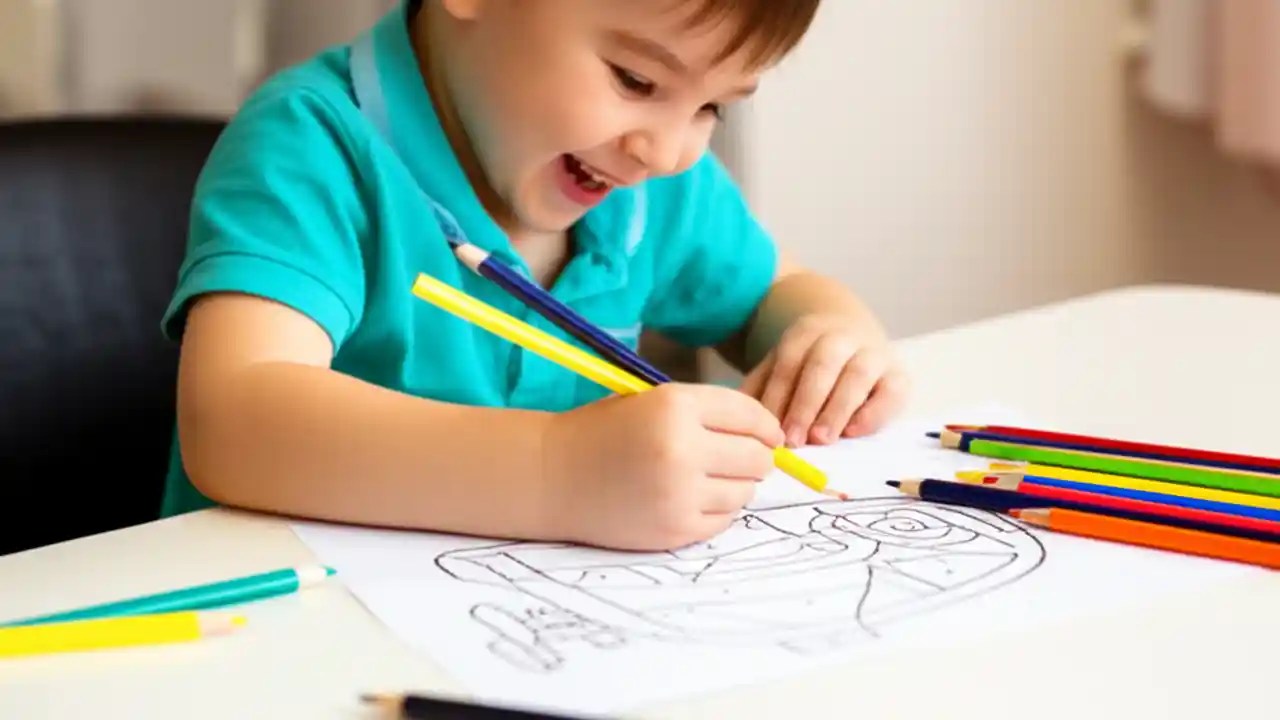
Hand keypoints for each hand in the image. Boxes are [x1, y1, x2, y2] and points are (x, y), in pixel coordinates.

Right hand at [543, 383, 784, 551]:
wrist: (551, 476)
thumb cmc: (605, 433)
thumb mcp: (653, 402)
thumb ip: (708, 414)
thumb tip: (772, 440)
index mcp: (674, 406)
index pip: (751, 416)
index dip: (767, 427)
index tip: (770, 436)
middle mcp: (681, 448)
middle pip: (757, 458)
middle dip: (755, 458)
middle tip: (737, 460)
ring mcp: (678, 493)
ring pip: (745, 492)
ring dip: (734, 486)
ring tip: (703, 479)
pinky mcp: (674, 529)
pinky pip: (724, 521)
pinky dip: (715, 511)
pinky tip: (689, 499)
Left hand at [740, 314, 907, 446]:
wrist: (853, 333)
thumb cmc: (809, 363)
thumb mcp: (780, 366)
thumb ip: (761, 388)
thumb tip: (736, 419)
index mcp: (806, 332)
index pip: (789, 362)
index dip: (779, 396)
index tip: (770, 430)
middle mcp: (842, 336)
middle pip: (823, 364)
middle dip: (806, 403)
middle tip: (794, 439)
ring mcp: (874, 352)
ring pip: (858, 373)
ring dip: (838, 408)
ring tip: (822, 439)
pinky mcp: (898, 374)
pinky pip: (893, 390)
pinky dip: (875, 412)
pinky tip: (854, 432)